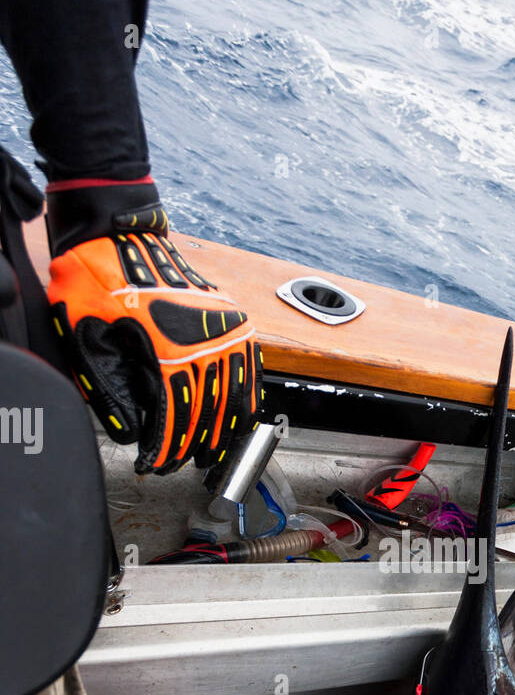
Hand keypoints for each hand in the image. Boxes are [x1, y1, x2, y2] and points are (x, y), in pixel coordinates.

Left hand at [46, 181, 262, 473]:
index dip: (167, 447)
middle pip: (206, 410)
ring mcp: (223, 327)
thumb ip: (109, 388)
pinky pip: (249, 367)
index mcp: (167, 347)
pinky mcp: (231, 317)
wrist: (118, 229)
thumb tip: (132, 433)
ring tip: (215, 455)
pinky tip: (241, 418)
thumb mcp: (85, 334)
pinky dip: (247, 397)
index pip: (174, 414)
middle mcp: (204, 339)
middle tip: (182, 466)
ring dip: (225, 430)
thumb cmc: (96, 276)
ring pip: (234, 393)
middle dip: (193, 446)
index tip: (156, 463)